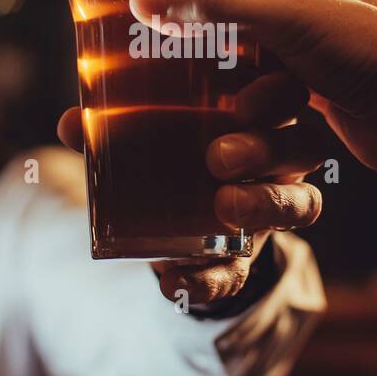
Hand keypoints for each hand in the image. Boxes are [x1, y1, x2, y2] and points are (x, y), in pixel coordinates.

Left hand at [56, 71, 325, 304]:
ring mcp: (269, 209)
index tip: (243, 100)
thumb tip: (72, 122)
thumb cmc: (171, 159)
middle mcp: (279, 160)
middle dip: (267, 148)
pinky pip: (242, 272)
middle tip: (219, 156)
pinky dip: (209, 281)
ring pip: (303, 204)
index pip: (289, 92)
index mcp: (258, 116)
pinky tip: (175, 283)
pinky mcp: (245, 259)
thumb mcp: (147, 139)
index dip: (277, 94)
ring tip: (223, 208)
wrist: (177, 231)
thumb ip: (114, 129)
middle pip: (303, 146)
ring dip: (265, 205)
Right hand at [127, 0, 376, 174]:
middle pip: (231, 38)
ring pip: (252, 91)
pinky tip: (251, 156)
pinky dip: (266, 144)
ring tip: (232, 141)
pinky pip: (277, 127)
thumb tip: (139, 0)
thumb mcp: (280, 15)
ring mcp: (314, 65)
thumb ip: (208, 7)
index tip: (146, 10)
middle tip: (168, 89)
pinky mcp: (323, 112)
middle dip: (206, 73)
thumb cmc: (367, 46)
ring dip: (242, 120)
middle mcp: (305, 14)